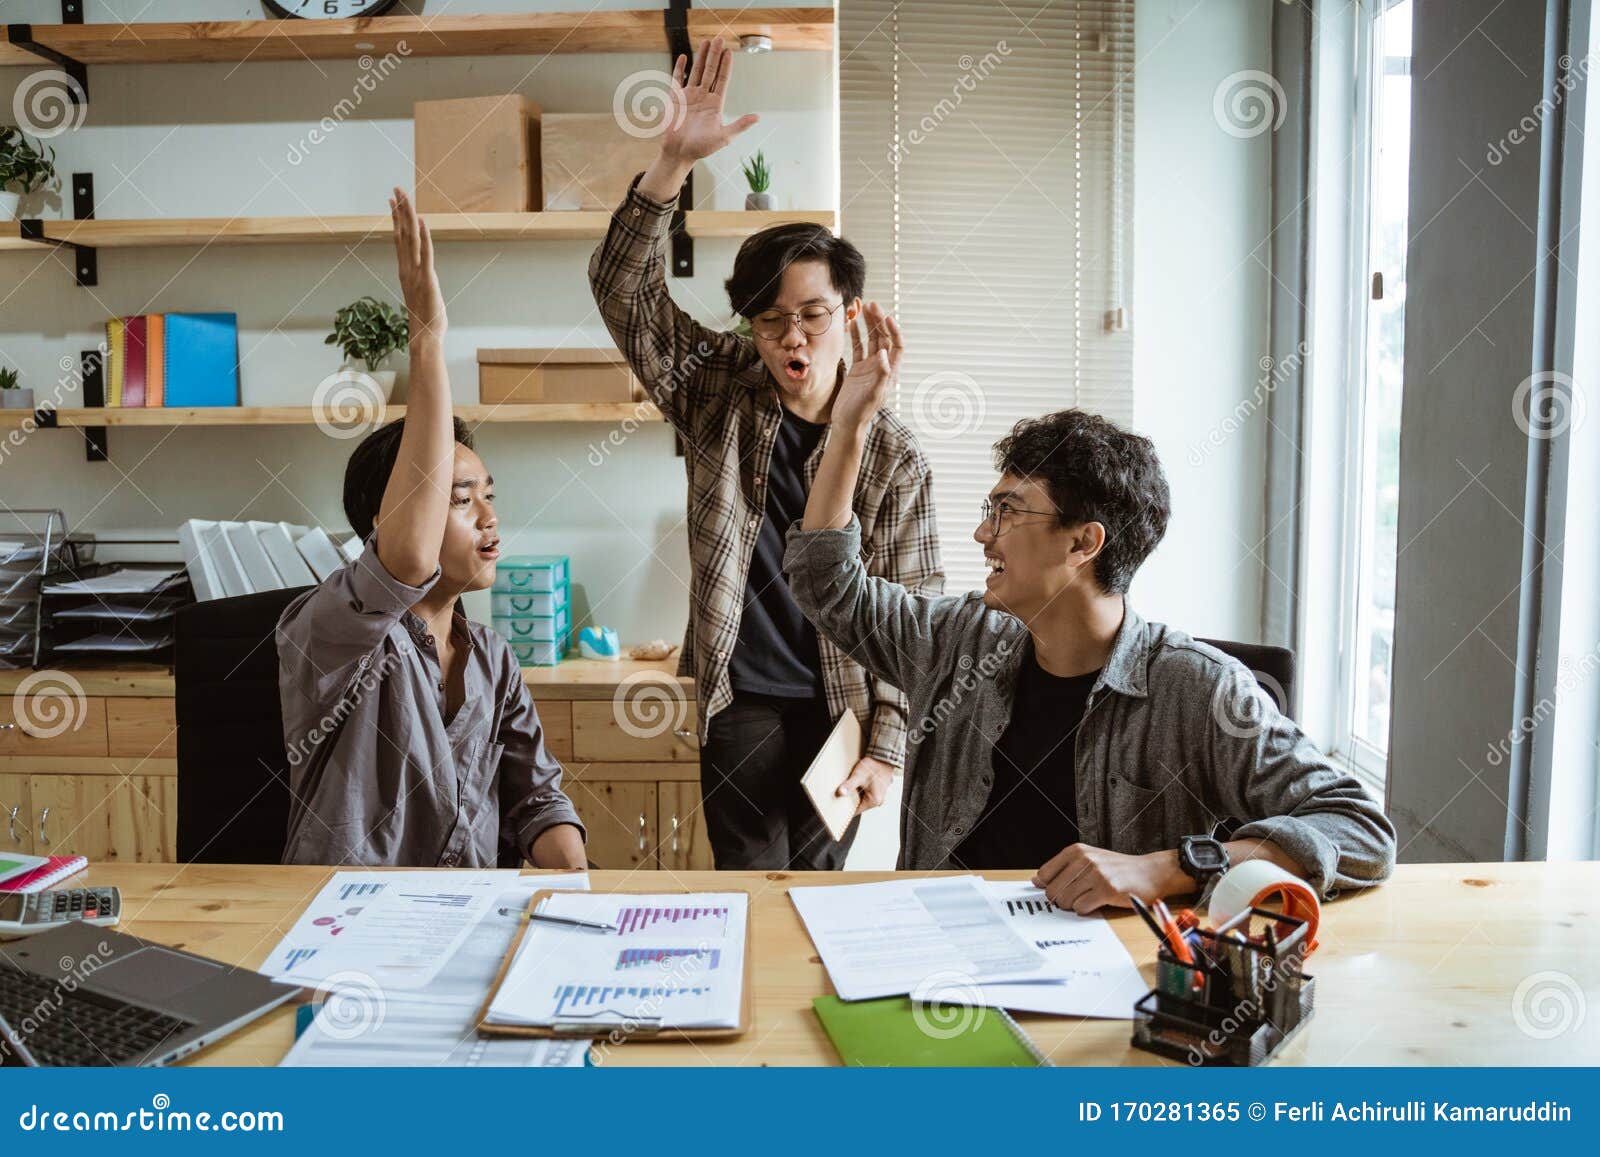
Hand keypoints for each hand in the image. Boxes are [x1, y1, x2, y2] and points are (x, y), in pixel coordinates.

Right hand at [390, 186, 445, 341]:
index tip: (392, 202)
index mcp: (405, 270)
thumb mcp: (422, 294)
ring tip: (404, 196)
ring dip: (408, 216)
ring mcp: (415, 273)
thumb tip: (424, 276)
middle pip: (402, 233)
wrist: (424, 336)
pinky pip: (425, 254)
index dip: (396, 219)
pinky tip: (422, 221)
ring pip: (410, 238)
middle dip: (399, 209)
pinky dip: (424, 237)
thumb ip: (421, 281)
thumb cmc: (426, 320)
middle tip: (396, 189)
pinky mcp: (427, 279)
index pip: (399, 239)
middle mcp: (407, 268)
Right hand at [661, 37, 759, 164]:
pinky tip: (684, 57)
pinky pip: (676, 79)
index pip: (722, 80)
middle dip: (715, 55)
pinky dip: (679, 68)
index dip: (726, 66)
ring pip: (696, 72)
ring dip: (701, 57)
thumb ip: (739, 125)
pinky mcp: (675, 99)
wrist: (679, 153)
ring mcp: (689, 96)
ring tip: (706, 41)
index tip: (730, 52)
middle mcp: (703, 97)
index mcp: (715, 104)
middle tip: (719, 39)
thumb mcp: (724, 137)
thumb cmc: (701, 148)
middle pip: (710, 71)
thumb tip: (757, 117)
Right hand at [834, 301, 901, 431]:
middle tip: (871, 305)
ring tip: (862, 308)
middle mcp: (881, 367)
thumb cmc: (861, 412)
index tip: (886, 317)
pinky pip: (858, 347)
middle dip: (879, 321)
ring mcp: (869, 367)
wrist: (847, 424)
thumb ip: (881, 373)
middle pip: (883, 338)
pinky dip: (856, 335)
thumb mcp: (873, 393)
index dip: (893, 330)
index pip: (896, 345)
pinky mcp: (857, 369)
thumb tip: (883, 352)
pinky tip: (852, 323)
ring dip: (868, 324)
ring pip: (870, 340)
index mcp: (890, 372)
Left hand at [837, 755, 895, 815]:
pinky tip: (857, 785)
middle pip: (859, 805)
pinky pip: (866, 795)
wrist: (884, 757)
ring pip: (862, 800)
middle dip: (850, 800)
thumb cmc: (873, 766)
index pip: (856, 811)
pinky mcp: (878, 792)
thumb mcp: (859, 775)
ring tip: (852, 787)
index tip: (838, 803)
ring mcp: (879, 797)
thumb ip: (849, 785)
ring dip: (856, 795)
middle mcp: (878, 801)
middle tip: (843, 792)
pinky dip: (860, 791)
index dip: (846, 808)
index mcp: (874, 801)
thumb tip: (840, 793)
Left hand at [1032, 844, 1187, 914]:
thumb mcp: (1088, 860)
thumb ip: (1062, 869)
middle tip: (1078, 897)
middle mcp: (1084, 859)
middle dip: (1062, 900)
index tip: (1057, 891)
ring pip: (1065, 901)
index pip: (1044, 874)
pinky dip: (1086, 910)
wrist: (1150, 872)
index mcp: (1076, 851)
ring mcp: (1095, 874)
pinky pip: (1081, 908)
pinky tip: (1097, 902)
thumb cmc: (1117, 868)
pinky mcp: (1106, 890)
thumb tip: (1036, 881)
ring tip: (1089, 898)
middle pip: (1052, 891)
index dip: (1049, 887)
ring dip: (1075, 905)